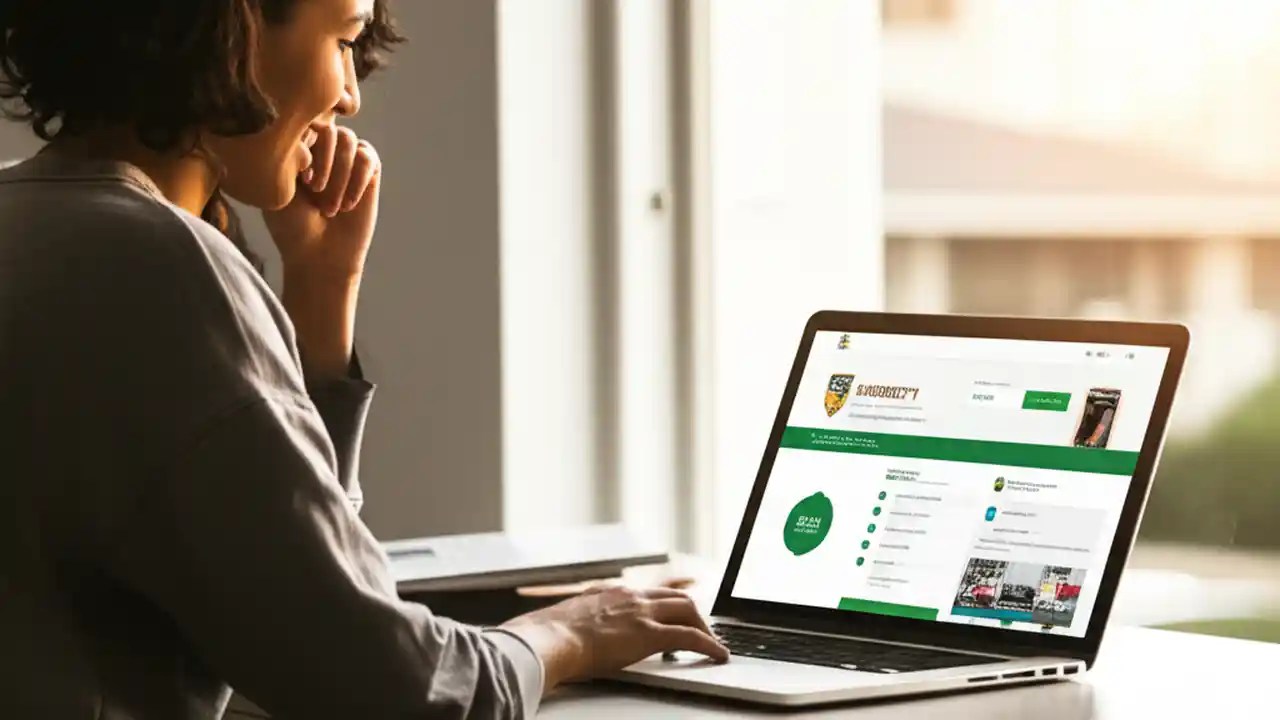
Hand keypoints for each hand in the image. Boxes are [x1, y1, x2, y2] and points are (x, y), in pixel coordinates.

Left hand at [264, 124, 381, 279]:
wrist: (318, 255)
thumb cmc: (291, 225)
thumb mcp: (280, 187)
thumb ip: (292, 152)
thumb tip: (310, 126)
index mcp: (295, 148)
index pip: (303, 122)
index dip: (304, 145)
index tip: (299, 178)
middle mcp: (321, 149)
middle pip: (328, 127)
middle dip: (323, 160)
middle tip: (314, 190)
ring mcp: (346, 159)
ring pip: (348, 140)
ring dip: (340, 173)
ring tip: (331, 205)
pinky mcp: (369, 173)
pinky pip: (368, 158)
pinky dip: (357, 180)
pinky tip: (349, 205)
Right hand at [500, 586, 728, 691]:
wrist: (548, 639)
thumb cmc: (548, 636)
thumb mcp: (567, 622)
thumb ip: (579, 623)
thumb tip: (568, 635)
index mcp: (611, 593)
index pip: (649, 593)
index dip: (668, 605)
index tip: (674, 615)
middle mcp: (630, 596)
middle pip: (675, 597)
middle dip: (693, 614)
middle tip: (701, 632)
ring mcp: (641, 612)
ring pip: (688, 609)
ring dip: (704, 626)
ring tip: (711, 644)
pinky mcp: (649, 634)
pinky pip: (690, 637)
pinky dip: (709, 645)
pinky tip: (717, 655)